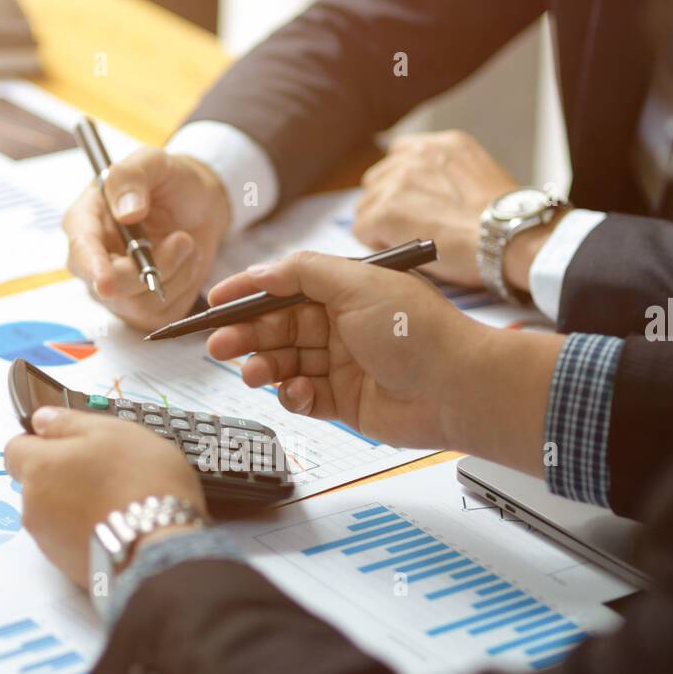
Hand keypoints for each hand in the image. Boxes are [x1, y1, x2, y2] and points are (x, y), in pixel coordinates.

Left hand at [5, 408, 206, 588]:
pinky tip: (118, 530)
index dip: (42, 444)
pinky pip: (71, 542)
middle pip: (37, 484)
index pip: (15, 449)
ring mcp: (48, 542)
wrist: (163, 551)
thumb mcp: (113, 432)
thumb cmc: (142, 482)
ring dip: (76, 507)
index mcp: (38, 468)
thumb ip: (69, 423)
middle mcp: (32, 507)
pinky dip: (87, 534)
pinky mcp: (67, 568)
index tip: (71, 445)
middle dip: (63, 477)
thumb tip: (41, 420)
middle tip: (106, 474)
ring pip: (54, 514)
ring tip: (117, 506)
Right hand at [63, 149, 230, 332]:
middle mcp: (95, 259)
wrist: (201, 206)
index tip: (106, 281)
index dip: (93, 267)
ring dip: (175, 272)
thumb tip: (126, 212)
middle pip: (109, 286)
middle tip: (183, 239)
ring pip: (140, 303)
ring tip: (186, 241)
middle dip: (150, 270)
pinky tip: (185, 262)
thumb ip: (132, 177)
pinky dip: (183, 286)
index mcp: (86, 221)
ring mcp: (118, 288)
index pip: (81, 249)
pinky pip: (162, 313)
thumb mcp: (154, 163)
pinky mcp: (143, 307)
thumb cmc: (171, 182)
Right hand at [207, 252, 563, 473]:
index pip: (285, 288)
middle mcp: (342, 325)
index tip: (214, 303)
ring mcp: (343, 365)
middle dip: (247, 335)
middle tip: (218, 345)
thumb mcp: (357, 282)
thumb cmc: (417, 330)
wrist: (458, 388)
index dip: (248, 295)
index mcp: (345, 290)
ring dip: (264, 367)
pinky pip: (304, 398)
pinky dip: (294, 396)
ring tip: (253, 373)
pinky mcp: (346, 402)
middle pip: (279, 328)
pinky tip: (300, 393)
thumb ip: (303, 272)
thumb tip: (260, 271)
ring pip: (286, 364)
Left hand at [353, 130, 517, 288]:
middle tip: (407, 231)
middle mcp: (418, 155)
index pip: (400, 154)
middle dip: (386, 205)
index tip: (410, 205)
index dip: (400, 185)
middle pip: (376, 180)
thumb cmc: (505, 223)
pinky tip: (401, 251)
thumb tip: (424, 200)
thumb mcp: (480, 179)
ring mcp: (399, 180)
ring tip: (408, 243)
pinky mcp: (386, 210)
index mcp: (444, 145)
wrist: (510, 237)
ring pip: (366, 205)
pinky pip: (362, 228)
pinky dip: (376, 243)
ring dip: (380, 226)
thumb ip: (448, 178)